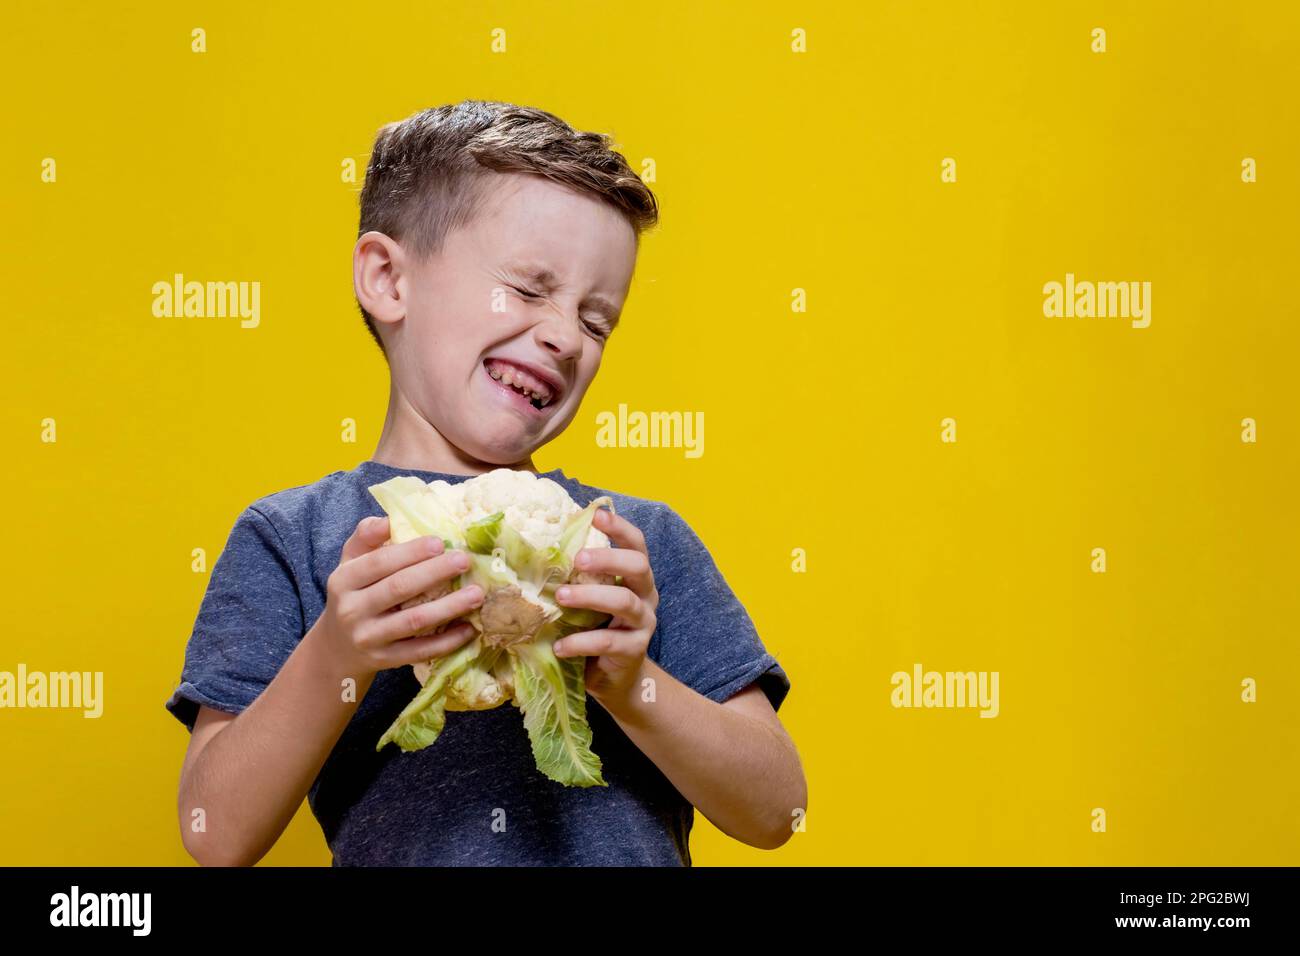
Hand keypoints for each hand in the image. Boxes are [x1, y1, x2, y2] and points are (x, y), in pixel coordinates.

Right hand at [315, 516, 485, 677]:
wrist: (336, 648)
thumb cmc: (353, 594)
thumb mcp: (350, 563)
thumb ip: (367, 537)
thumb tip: (389, 519)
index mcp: (343, 580)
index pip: (379, 562)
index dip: (410, 552)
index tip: (440, 542)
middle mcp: (352, 610)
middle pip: (399, 588)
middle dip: (435, 572)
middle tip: (465, 560)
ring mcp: (368, 638)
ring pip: (414, 621)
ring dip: (449, 607)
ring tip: (476, 594)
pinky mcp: (384, 660)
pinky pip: (420, 651)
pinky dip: (446, 641)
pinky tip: (469, 629)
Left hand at [552, 507, 658, 709]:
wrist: (616, 679)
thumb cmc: (597, 630)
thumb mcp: (590, 601)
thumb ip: (577, 579)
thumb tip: (534, 553)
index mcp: (635, 577)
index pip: (636, 544)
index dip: (619, 527)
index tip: (597, 515)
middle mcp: (645, 595)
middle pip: (638, 566)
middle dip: (608, 559)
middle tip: (577, 559)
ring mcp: (643, 623)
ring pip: (624, 602)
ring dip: (590, 597)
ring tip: (560, 597)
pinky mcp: (634, 651)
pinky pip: (608, 642)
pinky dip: (580, 642)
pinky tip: (559, 645)